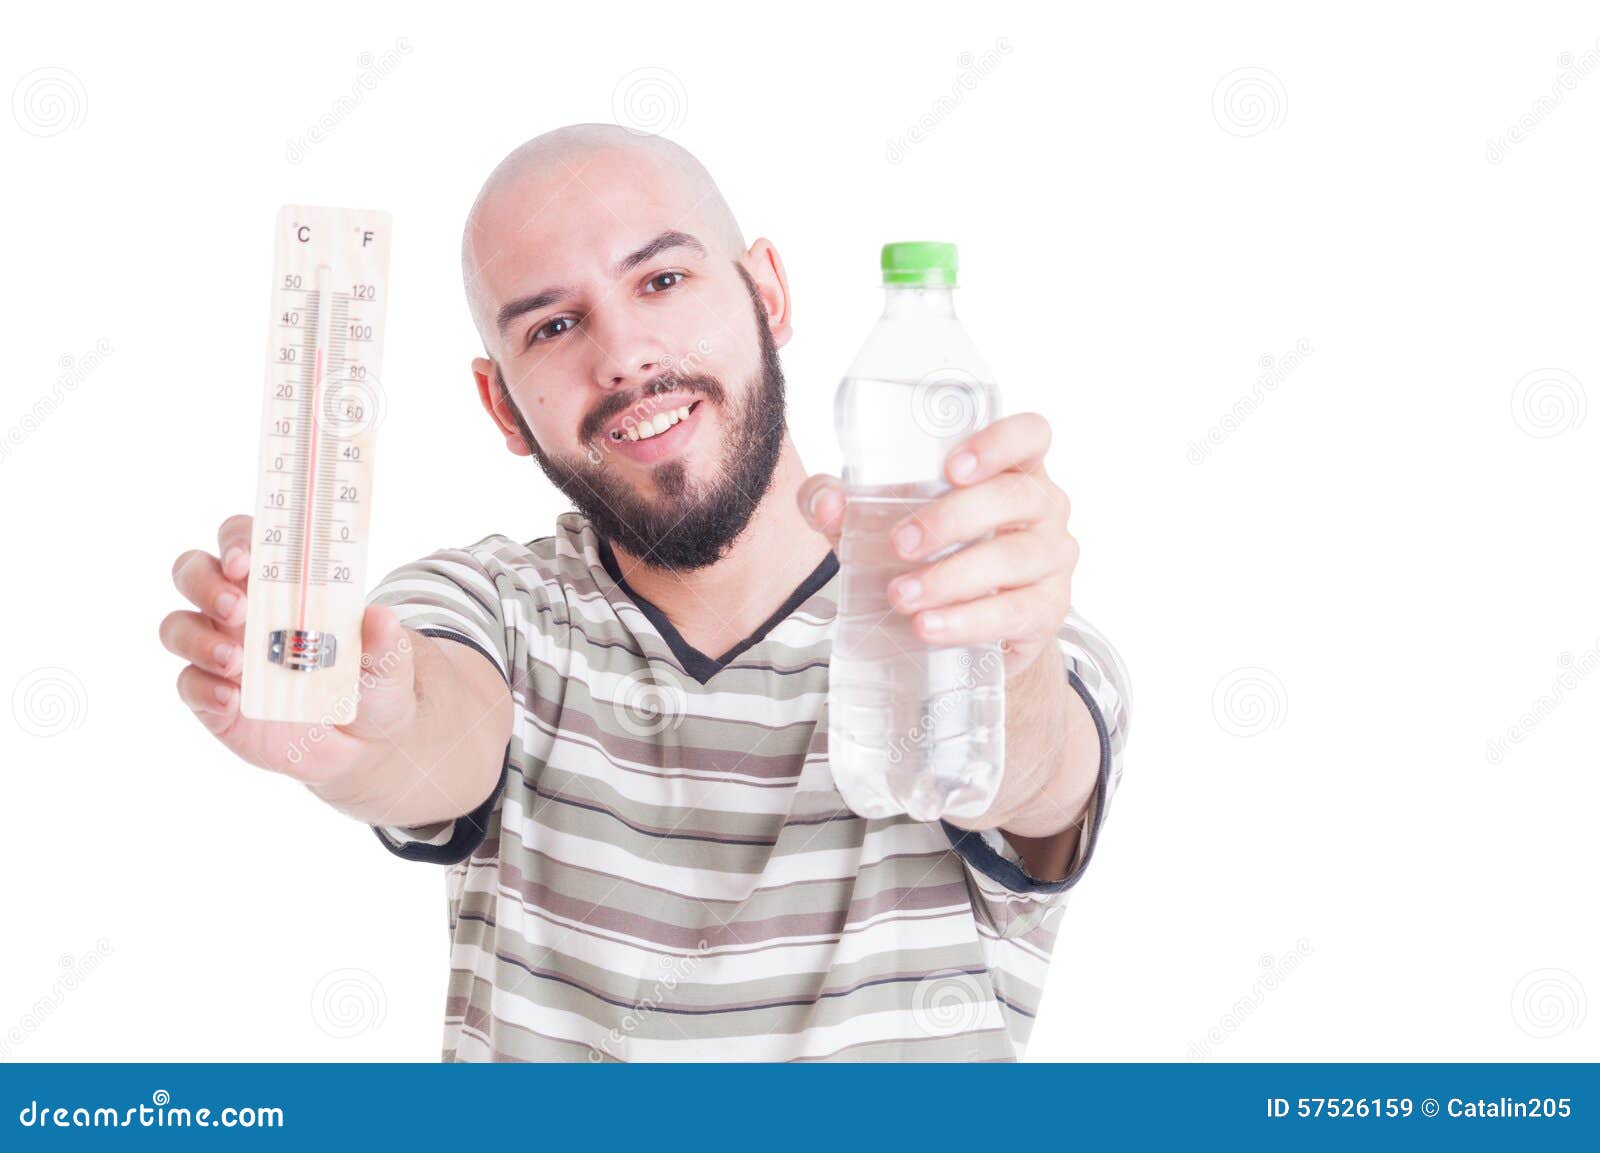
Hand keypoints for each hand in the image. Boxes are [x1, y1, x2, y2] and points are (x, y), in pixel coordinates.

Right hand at [160, 514, 419, 790]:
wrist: (363, 739)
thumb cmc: (369, 678)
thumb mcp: (388, 660)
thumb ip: (383, 640)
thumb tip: (380, 618)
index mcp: (279, 582)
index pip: (241, 539)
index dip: (236, 540)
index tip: (247, 560)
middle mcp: (239, 609)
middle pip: (193, 572)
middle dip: (205, 583)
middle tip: (238, 609)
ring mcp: (220, 651)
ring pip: (177, 626)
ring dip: (198, 638)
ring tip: (236, 661)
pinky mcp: (212, 696)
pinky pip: (188, 684)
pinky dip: (204, 689)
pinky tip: (232, 700)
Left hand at [797, 412, 1076, 678]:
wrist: (970, 630)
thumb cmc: (932, 552)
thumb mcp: (886, 520)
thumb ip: (847, 505)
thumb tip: (825, 502)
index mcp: (1012, 468)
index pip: (1030, 434)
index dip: (999, 442)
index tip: (953, 467)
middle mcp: (1044, 506)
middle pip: (1016, 497)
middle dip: (953, 519)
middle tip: (899, 544)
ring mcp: (1053, 559)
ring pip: (1015, 558)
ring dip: (952, 577)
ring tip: (901, 595)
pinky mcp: (1047, 610)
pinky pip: (1016, 612)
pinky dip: (967, 621)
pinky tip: (929, 627)